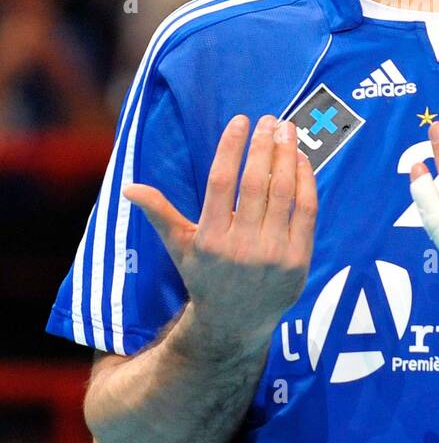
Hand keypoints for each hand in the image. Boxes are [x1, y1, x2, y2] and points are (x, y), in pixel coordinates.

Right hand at [123, 114, 317, 355]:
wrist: (236, 323)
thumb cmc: (205, 276)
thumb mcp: (180, 247)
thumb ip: (160, 214)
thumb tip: (129, 188)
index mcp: (209, 239)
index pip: (220, 182)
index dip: (230, 147)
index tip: (240, 121)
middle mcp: (241, 247)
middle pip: (254, 184)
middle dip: (263, 146)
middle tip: (269, 120)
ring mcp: (272, 254)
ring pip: (282, 193)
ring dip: (286, 156)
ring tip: (286, 130)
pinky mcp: (297, 259)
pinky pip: (305, 211)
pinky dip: (305, 181)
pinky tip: (301, 159)